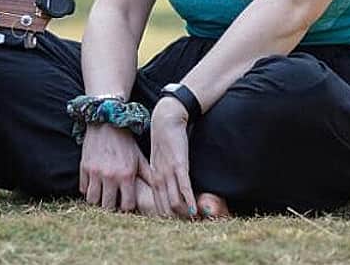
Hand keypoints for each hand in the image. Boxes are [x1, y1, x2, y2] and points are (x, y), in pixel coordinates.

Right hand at [79, 123, 150, 211]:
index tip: (126, 203)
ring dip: (98, 200)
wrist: (106, 123)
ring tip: (102, 196)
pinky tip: (95, 185)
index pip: (126, 205)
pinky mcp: (84, 167)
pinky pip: (83, 188)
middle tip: (113, 202)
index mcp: (126, 175)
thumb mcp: (139, 158)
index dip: (127, 207)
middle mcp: (110, 176)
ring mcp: (95, 172)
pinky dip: (88, 189)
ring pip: (92, 199)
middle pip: (107, 206)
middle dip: (111, 207)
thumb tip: (162, 191)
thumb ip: (149, 176)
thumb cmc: (126, 142)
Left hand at [149, 96, 196, 217]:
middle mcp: (159, 178)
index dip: (168, 218)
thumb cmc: (163, 141)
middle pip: (166, 208)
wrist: (165, 121)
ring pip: (174, 201)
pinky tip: (195, 211)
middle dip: (177, 220)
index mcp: (154, 178)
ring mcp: (168, 173)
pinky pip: (184, 187)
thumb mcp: (158, 161)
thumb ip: (161, 176)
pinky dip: (189, 201)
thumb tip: (167, 190)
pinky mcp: (180, 166)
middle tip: (189, 228)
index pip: (158, 205)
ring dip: (185, 214)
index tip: (178, 227)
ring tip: (195, 223)